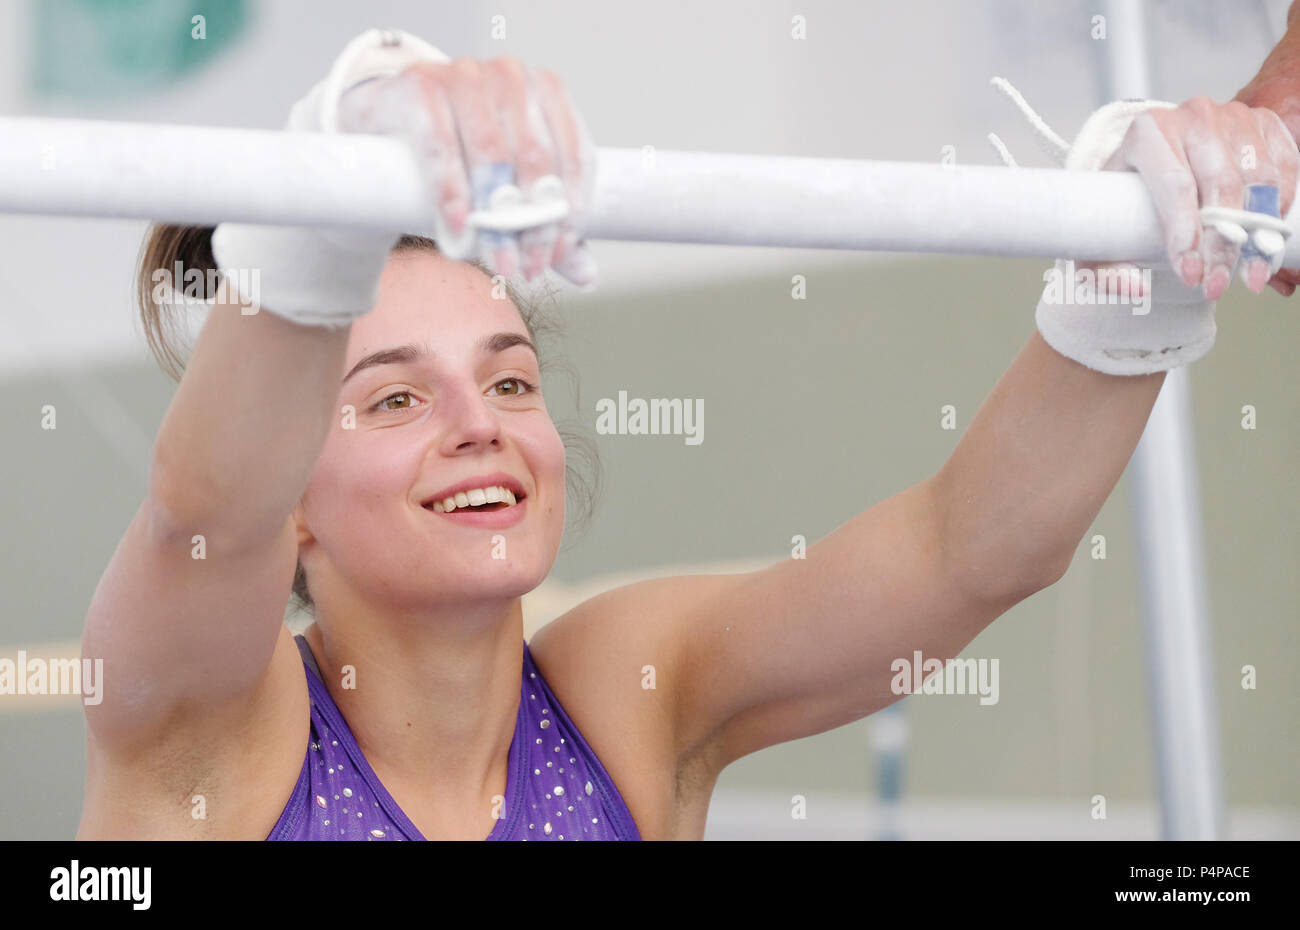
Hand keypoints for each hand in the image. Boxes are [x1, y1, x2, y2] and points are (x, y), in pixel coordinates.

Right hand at [342, 57, 598, 286]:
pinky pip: (441, 143)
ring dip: (496, 216)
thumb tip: (588, 276)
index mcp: (546, 91)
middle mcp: (512, 76)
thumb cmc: (462, 152)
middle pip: (537, 158)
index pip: (574, 154)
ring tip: (496, 260)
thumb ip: (547, 222)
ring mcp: (465, 74)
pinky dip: (451, 190)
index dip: (570, 211)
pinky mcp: (420, 84)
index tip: (556, 256)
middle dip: (534, 223)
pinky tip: (458, 226)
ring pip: (493, 153)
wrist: (390, 122)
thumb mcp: (510, 184)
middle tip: (525, 269)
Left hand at [1096, 97, 1297, 299]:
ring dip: (1259, 232)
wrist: (1152, 163)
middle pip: (1219, 184)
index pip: (1174, 185)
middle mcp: (1193, 117)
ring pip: (1258, 177)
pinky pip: (1284, 165)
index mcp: (1148, 132)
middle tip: (1217, 286)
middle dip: (1222, 244)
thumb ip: (1104, 267)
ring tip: (1249, 275)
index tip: (1189, 275)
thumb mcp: (1099, 231)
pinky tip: (1268, 239)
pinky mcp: (1263, 123)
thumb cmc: (1125, 198)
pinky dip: (1281, 206)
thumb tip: (1134, 288)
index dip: (1185, 233)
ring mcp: (1233, 116)